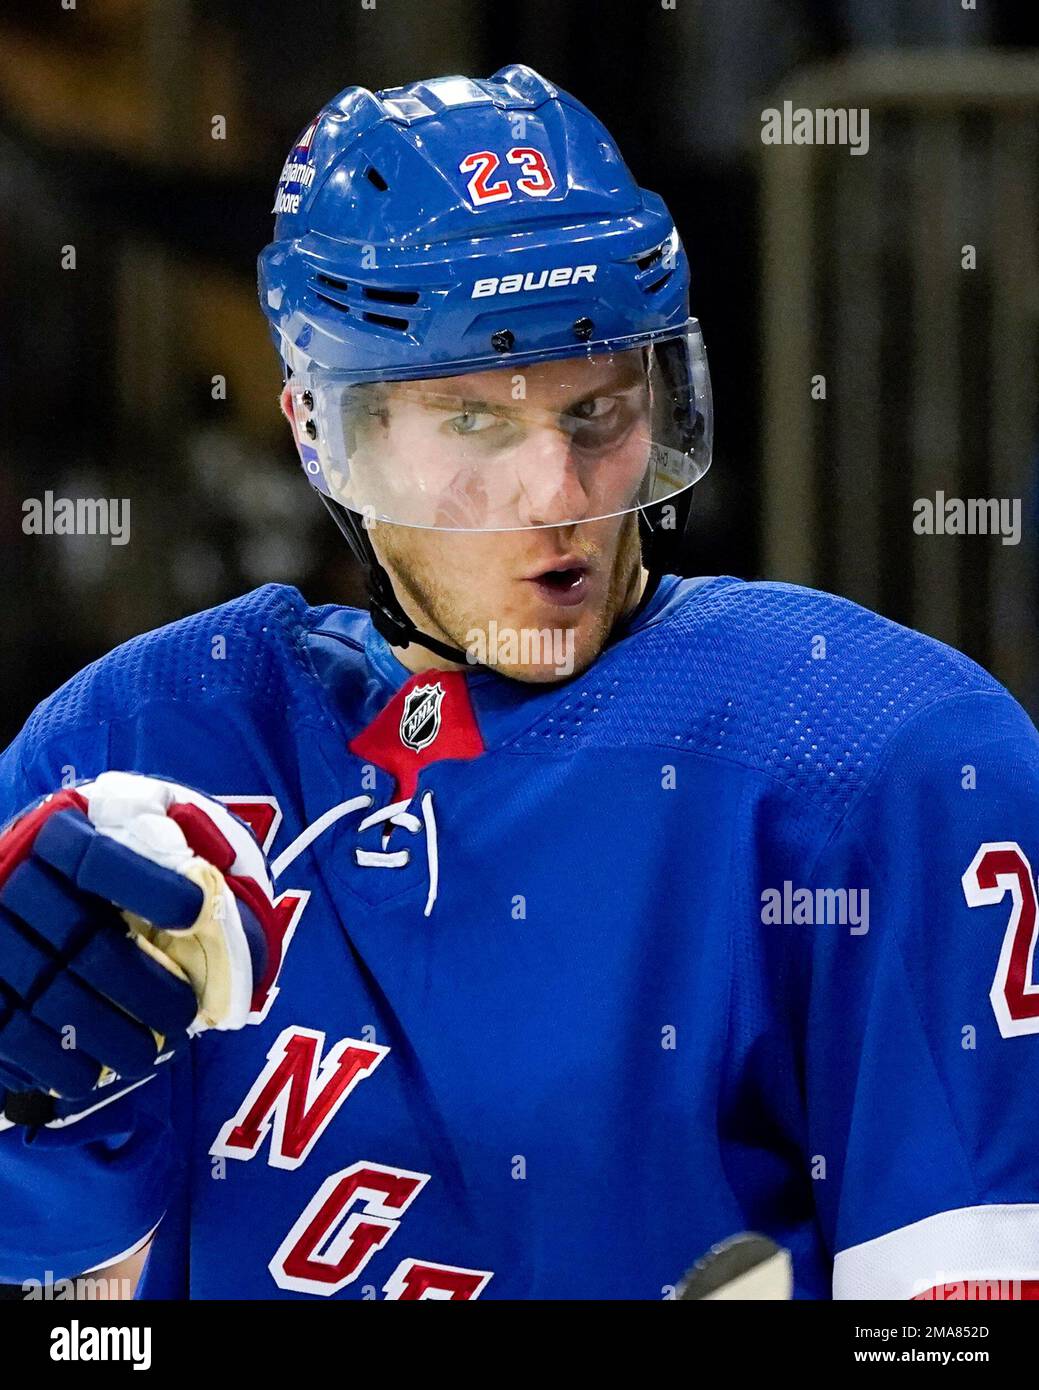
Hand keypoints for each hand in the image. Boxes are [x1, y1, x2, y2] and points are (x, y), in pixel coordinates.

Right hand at [0, 771, 273, 1109]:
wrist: (26, 895)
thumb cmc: (100, 866)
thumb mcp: (136, 830)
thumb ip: (173, 846)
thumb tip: (219, 900)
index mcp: (55, 834)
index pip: (98, 858)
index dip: (148, 887)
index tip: (196, 911)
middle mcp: (11, 881)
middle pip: (82, 940)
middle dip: (144, 986)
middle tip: (184, 1013)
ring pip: (52, 997)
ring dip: (111, 1036)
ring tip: (150, 1053)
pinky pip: (14, 1036)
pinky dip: (60, 1064)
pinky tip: (94, 1073)